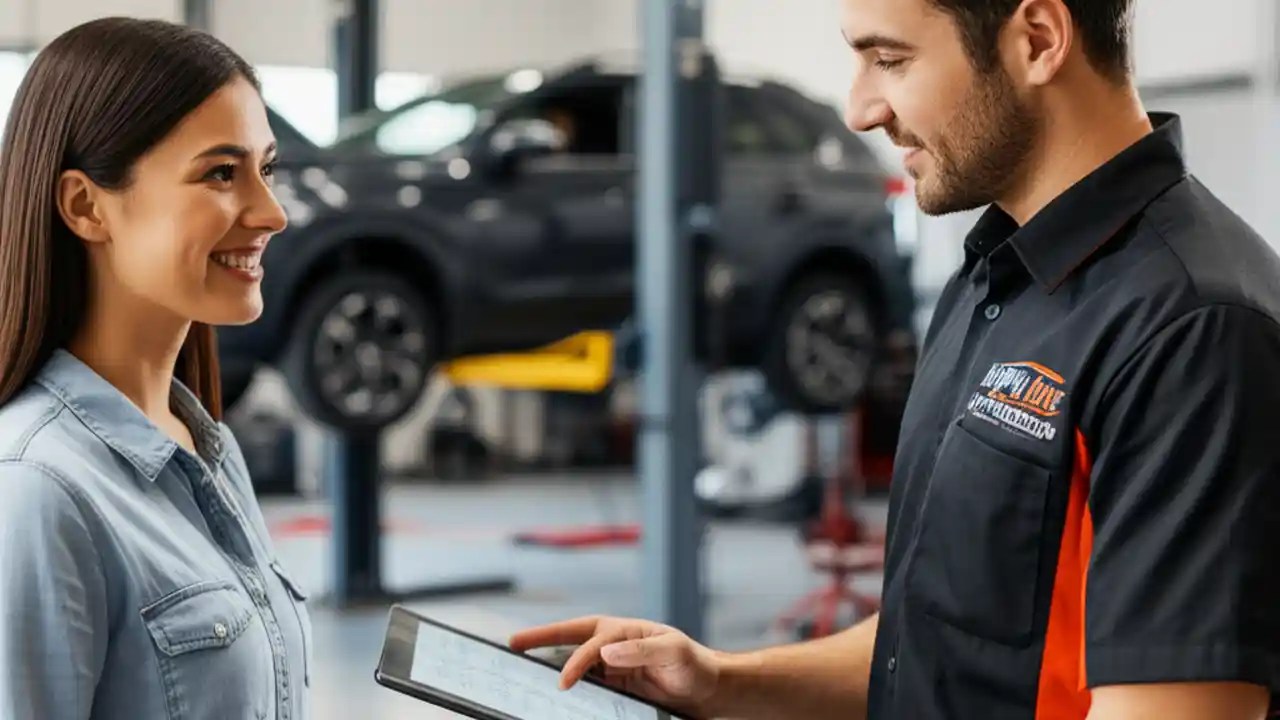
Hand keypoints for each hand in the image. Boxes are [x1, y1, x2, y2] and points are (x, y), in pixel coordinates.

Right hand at [509, 615, 721, 714]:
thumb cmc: (693, 664)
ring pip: (575, 663)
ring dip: (552, 666)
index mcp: (624, 629)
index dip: (576, 661)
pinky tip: (558, 697)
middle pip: (570, 639)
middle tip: (514, 644)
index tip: (564, 682)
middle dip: (541, 638)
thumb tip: (606, 650)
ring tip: (526, 673)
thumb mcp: (674, 652)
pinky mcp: (614, 686)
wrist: (707, 689)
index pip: (592, 643)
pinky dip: (570, 689)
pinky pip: (587, 686)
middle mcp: (612, 644)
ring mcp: (611, 665)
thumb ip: (642, 651)